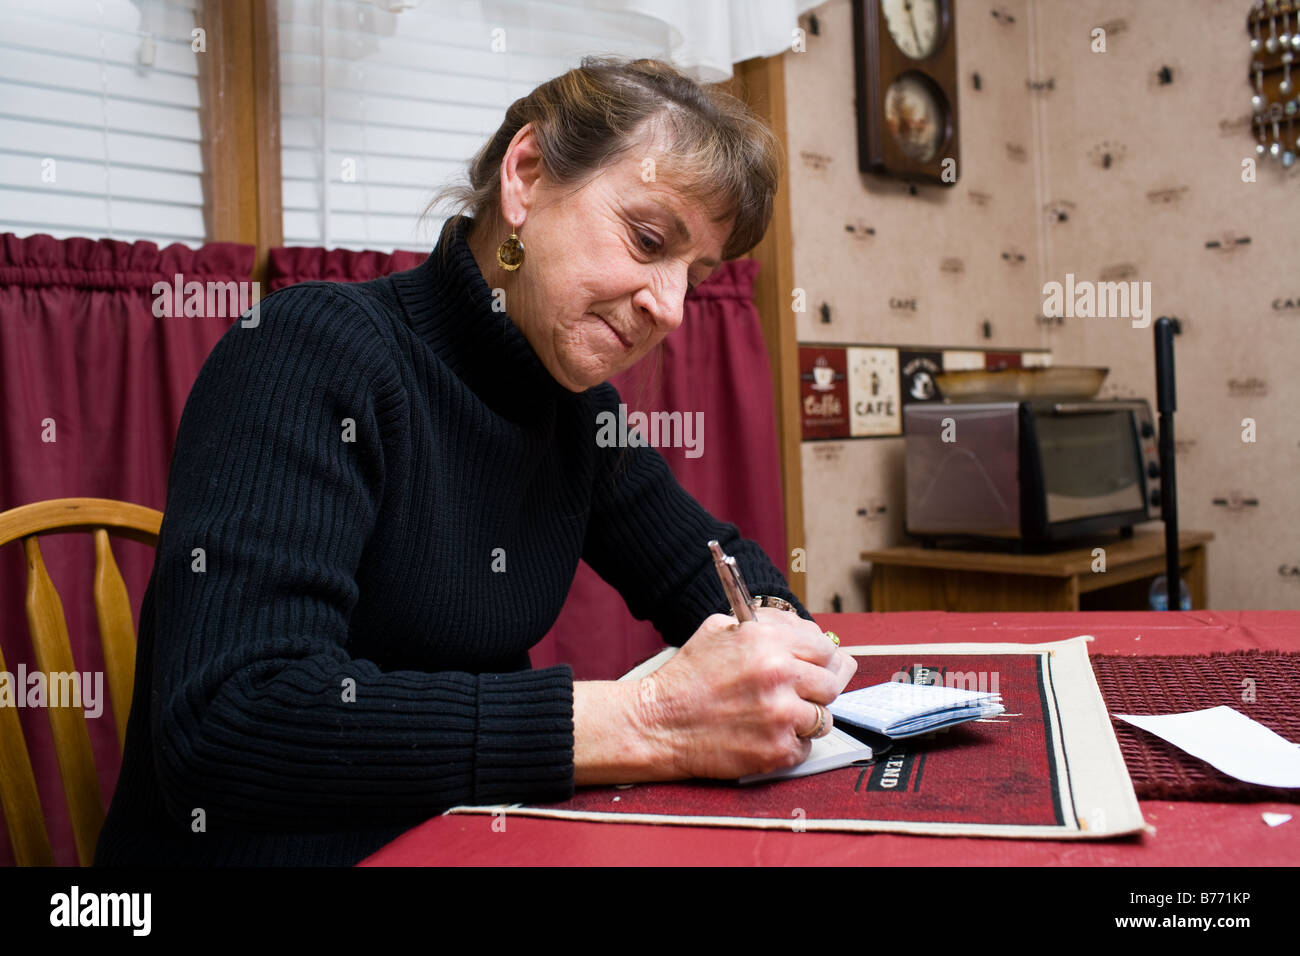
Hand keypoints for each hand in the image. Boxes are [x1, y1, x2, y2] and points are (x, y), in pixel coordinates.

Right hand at [633, 607, 856, 778]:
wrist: (657, 723)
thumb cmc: (687, 677)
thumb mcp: (720, 630)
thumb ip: (768, 625)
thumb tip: (807, 632)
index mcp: (766, 642)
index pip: (825, 648)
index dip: (821, 659)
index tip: (815, 666)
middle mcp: (778, 675)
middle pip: (831, 684)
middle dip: (816, 689)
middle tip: (796, 693)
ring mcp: (780, 716)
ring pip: (823, 718)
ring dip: (805, 718)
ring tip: (775, 715)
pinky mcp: (777, 751)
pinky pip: (805, 747)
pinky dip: (789, 744)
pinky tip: (763, 734)